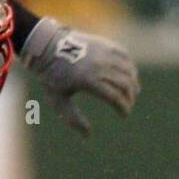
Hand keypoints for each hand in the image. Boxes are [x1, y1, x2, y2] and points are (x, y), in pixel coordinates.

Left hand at [20, 18, 139, 135]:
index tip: (123, 114)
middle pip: (126, 85)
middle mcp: (98, 66)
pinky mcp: (104, 44)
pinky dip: (130, 66)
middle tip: (127, 104)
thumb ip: (73, 119)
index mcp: (88, 81)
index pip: (115, 98)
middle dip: (130, 97)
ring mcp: (102, 53)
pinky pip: (125, 55)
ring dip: (133, 83)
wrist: (45, 44)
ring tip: (131, 91)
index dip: (123, 108)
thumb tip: (88, 135)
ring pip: (128, 70)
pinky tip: (129, 73)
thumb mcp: (58, 99)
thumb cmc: (50, 74)